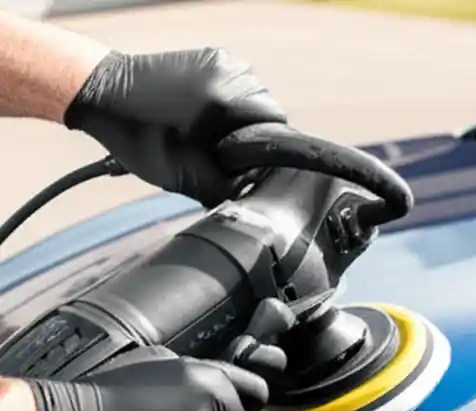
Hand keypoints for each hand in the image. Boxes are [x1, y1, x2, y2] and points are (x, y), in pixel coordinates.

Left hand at [64, 48, 285, 206]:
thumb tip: (256, 196)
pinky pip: (237, 82)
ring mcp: (221, 60)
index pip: (278, 126)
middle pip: (267, 110)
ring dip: (239, 114)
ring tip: (208, 127)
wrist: (103, 95)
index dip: (265, 148)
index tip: (244, 158)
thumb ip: (227, 189)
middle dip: (250, 131)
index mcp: (228, 101)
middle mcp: (230, 74)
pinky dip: (226, 98)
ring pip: (254, 96)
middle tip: (220, 146)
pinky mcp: (210, 55)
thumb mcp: (186, 176)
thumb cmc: (137, 134)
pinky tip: (202, 110)